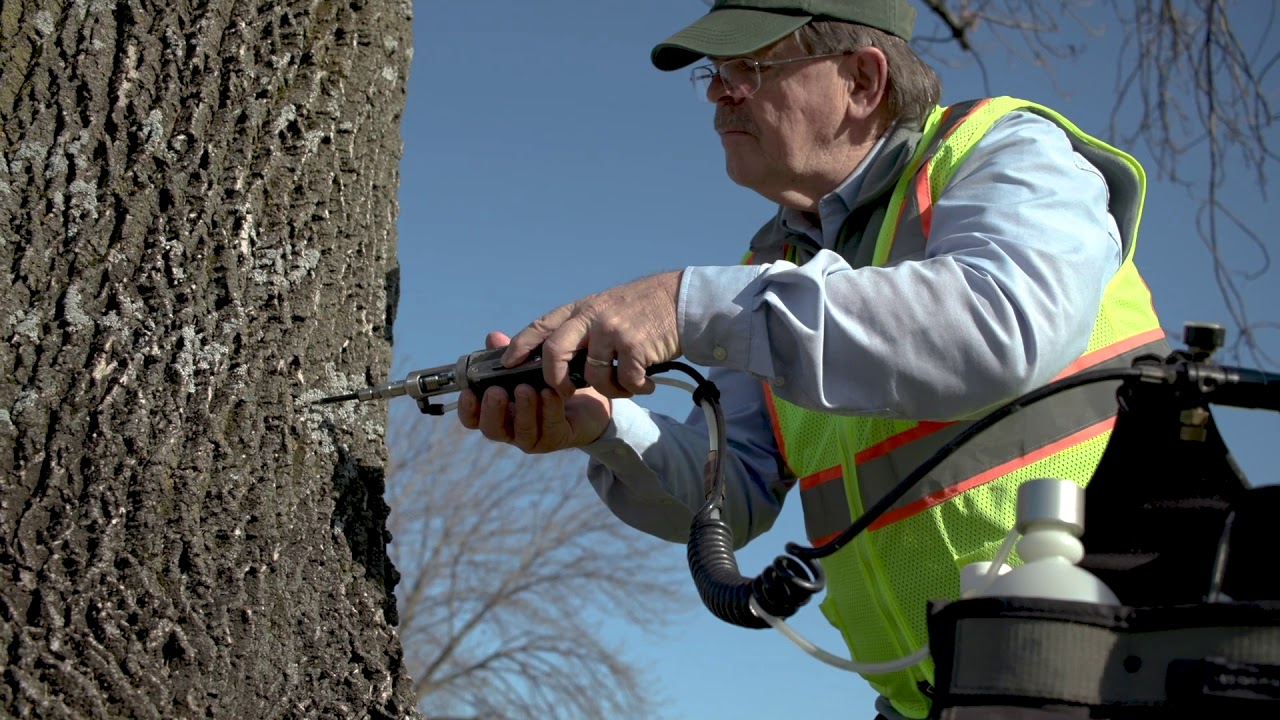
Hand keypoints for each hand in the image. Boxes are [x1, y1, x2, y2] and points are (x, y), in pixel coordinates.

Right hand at [457, 331, 612, 452]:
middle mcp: (512, 426)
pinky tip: (551, 393)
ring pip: (522, 432)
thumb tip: (493, 337)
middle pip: (493, 430)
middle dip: (493, 411)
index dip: (468, 409)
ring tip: (526, 388)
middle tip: (497, 391)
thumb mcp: (530, 362)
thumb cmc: (551, 379)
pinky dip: (549, 409)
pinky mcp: (558, 437)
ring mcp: (535, 436)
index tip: (468, 392)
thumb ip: (510, 352)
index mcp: (499, 410)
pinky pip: (550, 427)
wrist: (588, 394)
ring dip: (523, 409)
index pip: (474, 418)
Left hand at [502, 271, 682, 396]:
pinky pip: (625, 381)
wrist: (680, 300)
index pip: (541, 326)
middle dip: (555, 380)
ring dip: (611, 389)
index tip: (507, 363)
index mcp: (581, 309)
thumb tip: (555, 357)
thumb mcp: (604, 307)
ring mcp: (612, 330)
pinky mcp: (634, 345)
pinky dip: (637, 388)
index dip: (520, 345)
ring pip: (593, 376)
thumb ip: (581, 326)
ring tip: (626, 385)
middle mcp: (592, 316)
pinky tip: (647, 382)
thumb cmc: (642, 309)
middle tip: (565, 393)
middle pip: (555, 352)